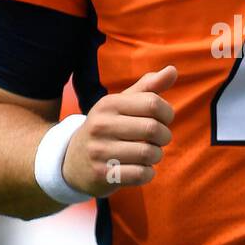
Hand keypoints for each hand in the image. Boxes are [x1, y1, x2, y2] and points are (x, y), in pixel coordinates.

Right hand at [63, 65, 176, 195]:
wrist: (72, 161)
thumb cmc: (107, 128)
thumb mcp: (121, 104)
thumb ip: (148, 87)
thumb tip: (172, 70)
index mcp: (108, 104)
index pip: (152, 103)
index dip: (167, 113)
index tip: (163, 119)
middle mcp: (101, 125)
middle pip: (153, 129)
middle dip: (164, 136)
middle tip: (158, 139)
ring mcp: (100, 151)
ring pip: (148, 153)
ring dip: (156, 155)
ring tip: (149, 154)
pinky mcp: (102, 174)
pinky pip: (140, 174)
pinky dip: (148, 173)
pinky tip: (142, 169)